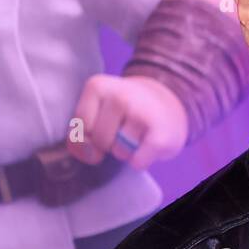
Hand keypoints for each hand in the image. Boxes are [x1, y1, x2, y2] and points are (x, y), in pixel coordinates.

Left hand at [66, 73, 187, 169]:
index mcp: (98, 86)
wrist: (168, 105)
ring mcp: (142, 114)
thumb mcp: (97, 112)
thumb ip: (80, 134)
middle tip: (124, 128)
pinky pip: (137, 162)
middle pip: (99, 141)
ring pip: (119, 152)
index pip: (80, 128)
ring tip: (138, 134)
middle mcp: (120, 96)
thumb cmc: (125, 112)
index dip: (91, 133)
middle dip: (109, 143)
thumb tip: (90, 155)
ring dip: (127, 151)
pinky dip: (141, 160)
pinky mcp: (160, 136)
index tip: (105, 121)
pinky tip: (149, 144)